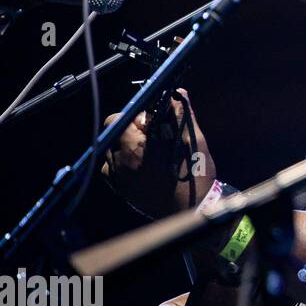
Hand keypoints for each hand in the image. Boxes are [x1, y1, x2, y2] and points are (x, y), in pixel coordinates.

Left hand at [101, 88, 215, 217]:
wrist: (191, 212)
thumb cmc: (195, 176)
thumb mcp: (194, 141)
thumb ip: (182, 115)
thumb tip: (177, 94)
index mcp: (137, 147)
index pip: (121, 118)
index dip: (137, 114)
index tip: (153, 119)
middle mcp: (121, 162)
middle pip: (113, 130)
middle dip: (129, 126)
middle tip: (151, 132)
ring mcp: (118, 177)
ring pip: (111, 147)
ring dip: (125, 142)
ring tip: (147, 150)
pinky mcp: (121, 189)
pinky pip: (110, 168)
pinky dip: (120, 161)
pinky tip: (139, 164)